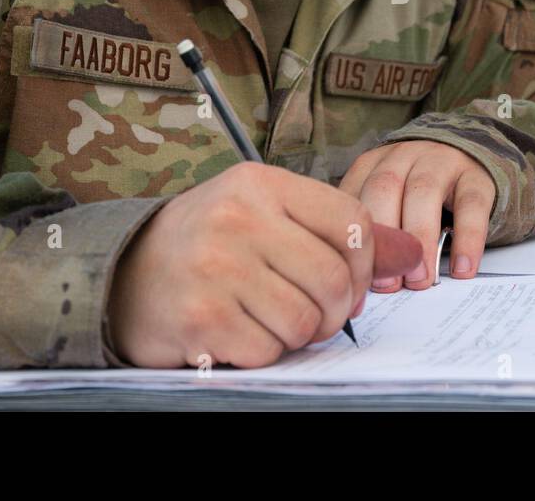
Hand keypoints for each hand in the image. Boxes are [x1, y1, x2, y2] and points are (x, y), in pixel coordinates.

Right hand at [107, 162, 420, 368]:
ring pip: (305, 320)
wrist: (123, 273)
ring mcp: (217, 267)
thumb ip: (334, 230)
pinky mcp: (201, 317)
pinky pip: (267, 350)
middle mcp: (239, 218)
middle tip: (314, 314)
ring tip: (270, 320)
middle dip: (336, 311)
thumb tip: (411, 253)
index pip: (353, 221)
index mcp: (260, 183)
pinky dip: (262, 352)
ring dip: (298, 334)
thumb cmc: (206, 242)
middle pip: (335, 279)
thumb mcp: (265, 214)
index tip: (348, 282)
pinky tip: (237, 332)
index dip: (366, 264)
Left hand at [339, 140, 494, 291]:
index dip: (356, 234)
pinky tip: (462, 269)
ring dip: (420, 240)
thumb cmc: (418, 194)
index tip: (358, 271)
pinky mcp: (477, 176)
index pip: (355, 193)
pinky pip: (472, 205)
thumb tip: (362, 276)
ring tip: (421, 278)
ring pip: (425, 193)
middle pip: (385, 188)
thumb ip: (375, 229)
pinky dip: (468, 240)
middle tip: (389, 283)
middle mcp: (404, 156)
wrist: (467, 162)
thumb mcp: (388, 202)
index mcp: (374, 163)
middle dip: (385, 237)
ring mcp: (442, 161)